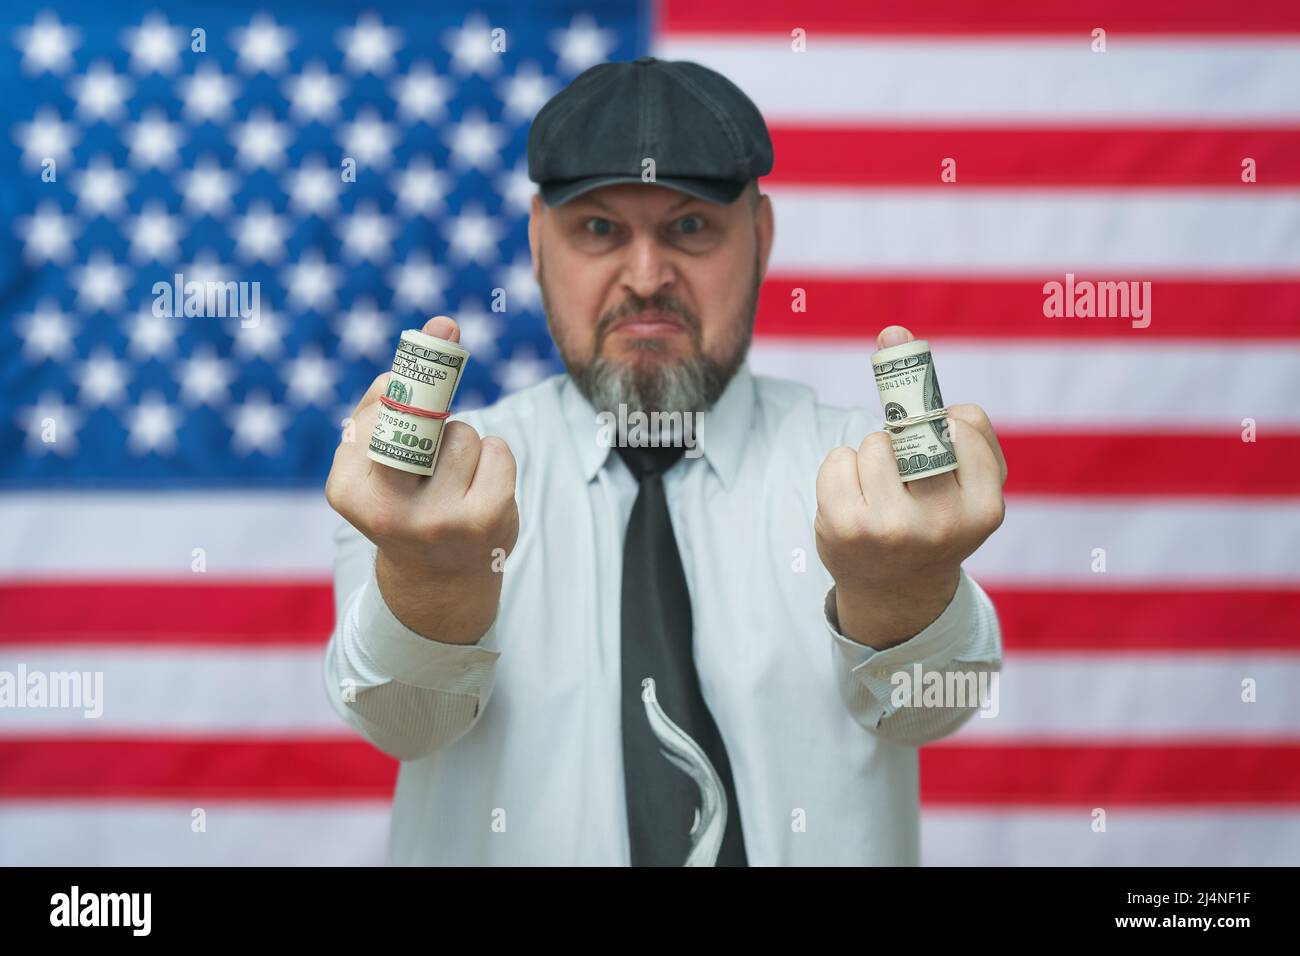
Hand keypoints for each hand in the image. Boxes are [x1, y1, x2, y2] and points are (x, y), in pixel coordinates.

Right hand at [325, 315, 519, 642]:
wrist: (439, 579)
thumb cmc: (401, 501)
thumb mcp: (373, 459)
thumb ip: (386, 400)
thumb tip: (433, 336)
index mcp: (348, 492)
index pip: (378, 415)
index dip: (406, 383)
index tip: (437, 333)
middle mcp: (390, 512)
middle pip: (421, 420)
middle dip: (434, 402)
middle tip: (444, 394)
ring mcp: (441, 521)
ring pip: (461, 434)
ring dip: (462, 442)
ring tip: (452, 479)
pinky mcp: (487, 521)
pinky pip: (497, 449)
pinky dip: (494, 456)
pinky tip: (480, 486)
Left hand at [814, 325, 1006, 648]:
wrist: (895, 591)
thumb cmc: (937, 517)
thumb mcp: (967, 476)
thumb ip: (948, 408)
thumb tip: (892, 332)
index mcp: (985, 509)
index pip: (964, 423)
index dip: (944, 425)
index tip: (936, 443)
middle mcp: (941, 524)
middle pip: (915, 431)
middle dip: (905, 440)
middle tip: (904, 472)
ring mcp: (889, 530)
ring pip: (872, 444)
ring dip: (870, 455)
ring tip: (879, 492)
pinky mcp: (843, 529)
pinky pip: (837, 459)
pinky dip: (840, 470)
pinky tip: (852, 502)